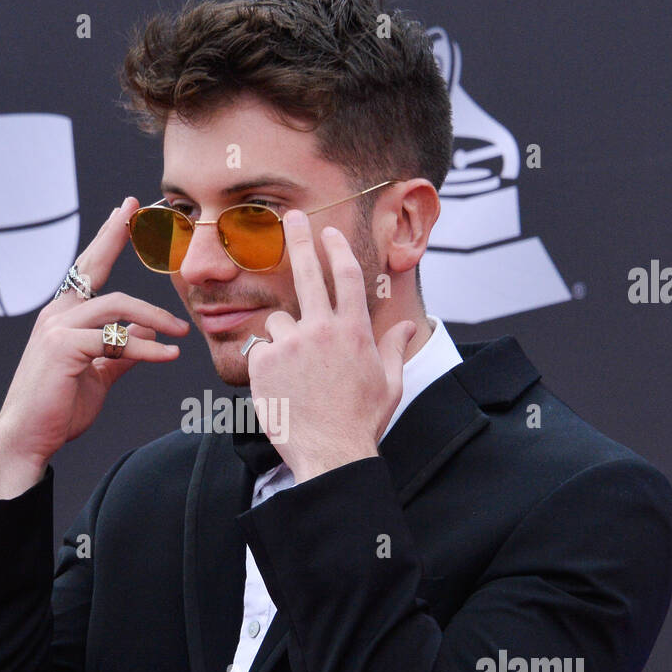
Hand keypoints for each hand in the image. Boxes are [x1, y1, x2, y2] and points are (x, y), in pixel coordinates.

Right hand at [0, 197, 189, 497]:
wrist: (29, 438)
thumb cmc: (58, 408)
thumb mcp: (98, 375)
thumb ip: (121, 353)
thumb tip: (147, 336)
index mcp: (62, 316)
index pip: (87, 270)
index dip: (107, 239)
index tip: (124, 212)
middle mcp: (56, 315)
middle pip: (95, 269)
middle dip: (116, 238)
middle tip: (139, 215)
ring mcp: (57, 329)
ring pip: (117, 307)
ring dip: (155, 317)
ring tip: (180, 331)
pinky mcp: (64, 348)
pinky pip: (117, 341)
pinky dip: (147, 350)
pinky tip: (168, 356)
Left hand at [247, 210, 416, 482]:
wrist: (330, 453)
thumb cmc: (362, 422)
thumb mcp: (389, 384)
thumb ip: (393, 347)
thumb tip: (410, 325)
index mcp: (354, 332)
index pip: (346, 276)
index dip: (337, 249)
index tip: (328, 232)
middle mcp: (322, 331)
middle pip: (307, 273)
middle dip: (299, 240)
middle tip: (291, 218)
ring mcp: (291, 345)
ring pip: (279, 322)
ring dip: (285, 338)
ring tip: (296, 375)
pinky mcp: (264, 363)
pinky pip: (262, 350)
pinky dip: (268, 363)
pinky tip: (281, 387)